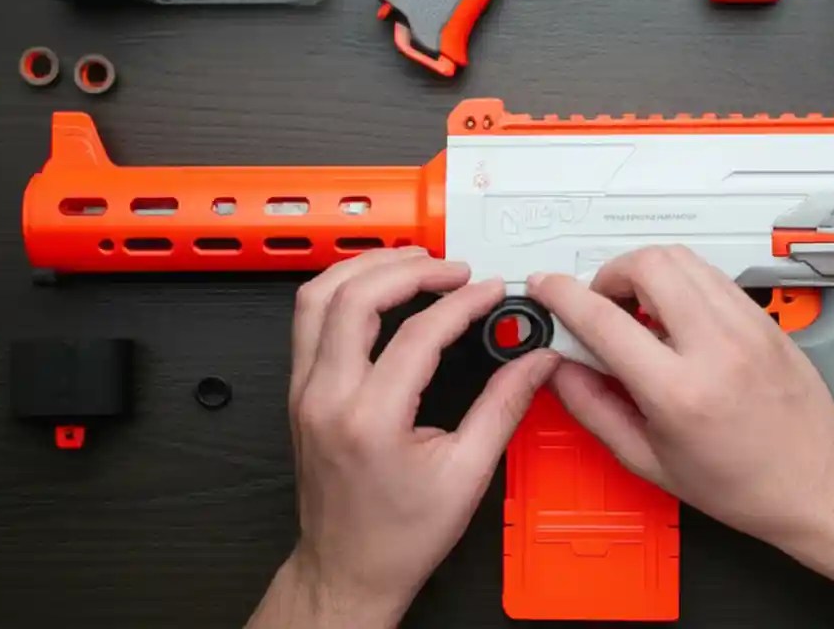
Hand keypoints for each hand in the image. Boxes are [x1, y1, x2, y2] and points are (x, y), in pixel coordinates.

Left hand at [249, 248, 558, 628]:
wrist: (347, 570)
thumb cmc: (399, 536)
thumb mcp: (467, 474)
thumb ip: (504, 407)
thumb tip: (534, 362)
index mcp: (370, 421)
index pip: (416, 334)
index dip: (461, 303)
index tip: (490, 292)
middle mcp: (326, 398)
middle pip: (354, 298)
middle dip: (408, 269)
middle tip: (452, 269)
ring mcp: (304, 392)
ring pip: (317, 298)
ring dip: (365, 268)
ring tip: (412, 263)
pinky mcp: (298, 393)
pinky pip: (308, 320)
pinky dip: (342, 291)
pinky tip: (376, 288)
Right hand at [527, 246, 833, 548]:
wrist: (817, 485)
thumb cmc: (743, 485)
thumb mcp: (649, 461)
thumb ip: (594, 408)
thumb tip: (560, 369)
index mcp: (680, 393)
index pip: (605, 319)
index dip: (563, 296)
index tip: (546, 287)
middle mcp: (717, 348)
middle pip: (648, 263)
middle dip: (608, 273)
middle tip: (600, 304)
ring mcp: (747, 327)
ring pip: (682, 258)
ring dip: (645, 271)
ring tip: (637, 311)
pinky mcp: (764, 319)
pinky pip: (711, 274)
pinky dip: (681, 281)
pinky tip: (674, 316)